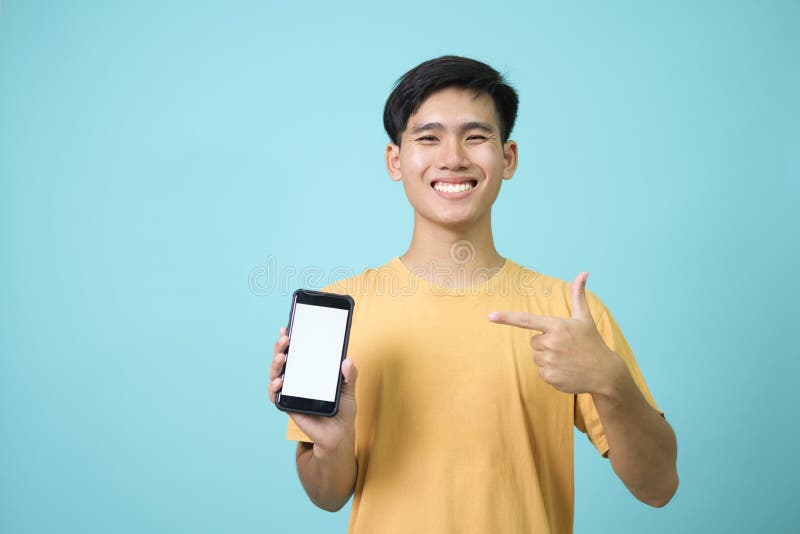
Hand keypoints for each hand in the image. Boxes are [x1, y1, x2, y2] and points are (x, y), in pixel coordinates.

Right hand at [269, 326, 357, 454]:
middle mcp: (298, 378)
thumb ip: (350, 376)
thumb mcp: (349, 390)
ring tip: (281, 358)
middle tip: (285, 339)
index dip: (291, 338)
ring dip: (275, 364)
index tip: (288, 327)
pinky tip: (279, 382)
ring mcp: (291, 390)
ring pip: (276, 373)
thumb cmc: (342, 410)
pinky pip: (275, 395)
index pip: (298, 350)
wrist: (338, 435)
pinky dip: (273, 388)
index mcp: (311, 370)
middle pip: (284, 358)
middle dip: (281, 346)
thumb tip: (347, 361)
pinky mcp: (288, 405)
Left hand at [488, 272, 624, 395]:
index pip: (527, 320)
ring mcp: (550, 361)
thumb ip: (578, 295)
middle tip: (565, 348)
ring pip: (536, 357)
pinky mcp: (550, 376)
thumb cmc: (592, 342)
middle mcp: (552, 342)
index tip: (490, 316)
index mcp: (557, 326)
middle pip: (534, 342)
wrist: (605, 373)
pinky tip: (566, 371)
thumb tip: (583, 272)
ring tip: (567, 360)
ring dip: (548, 359)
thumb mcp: (584, 318)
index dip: (507, 318)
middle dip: (546, 344)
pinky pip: (540, 372)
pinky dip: (551, 372)